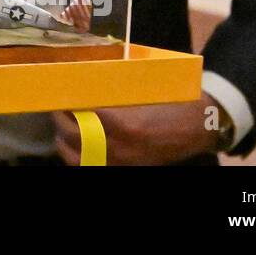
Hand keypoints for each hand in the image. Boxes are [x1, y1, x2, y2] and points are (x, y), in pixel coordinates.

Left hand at [53, 95, 219, 164]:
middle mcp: (120, 147)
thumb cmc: (170, 102)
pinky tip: (75, 147)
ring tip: (62, 129)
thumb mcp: (141, 92)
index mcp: (124, 124)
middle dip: (62, 120)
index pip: (82, 115)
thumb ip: (112, 93)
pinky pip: (93, 166)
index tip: (60, 94)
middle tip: (58, 108)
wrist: (196, 126)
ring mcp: (122, 162)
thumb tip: (82, 86)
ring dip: (65, 143)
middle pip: (75, 136)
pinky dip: (80, 158)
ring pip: (78, 158)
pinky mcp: (125, 169)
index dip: (68, 104)